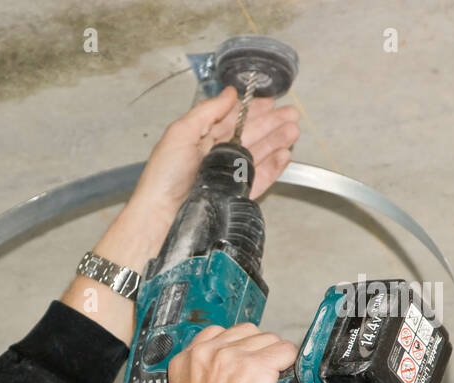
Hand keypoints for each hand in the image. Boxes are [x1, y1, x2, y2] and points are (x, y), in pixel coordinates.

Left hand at [126, 86, 300, 220]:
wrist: (161, 218)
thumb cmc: (163, 178)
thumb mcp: (180, 134)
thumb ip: (206, 111)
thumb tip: (229, 92)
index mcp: (200, 140)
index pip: (231, 121)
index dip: (252, 111)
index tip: (270, 103)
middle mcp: (214, 157)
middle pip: (249, 136)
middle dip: (271, 124)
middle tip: (291, 114)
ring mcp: (226, 177)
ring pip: (257, 155)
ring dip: (276, 141)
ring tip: (292, 131)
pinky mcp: (235, 196)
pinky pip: (259, 179)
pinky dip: (273, 167)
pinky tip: (283, 154)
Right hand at [166, 323, 298, 382]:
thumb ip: (206, 376)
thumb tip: (231, 374)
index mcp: (186, 360)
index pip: (216, 333)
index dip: (235, 347)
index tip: (242, 359)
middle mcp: (208, 352)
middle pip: (246, 332)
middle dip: (255, 349)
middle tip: (258, 373)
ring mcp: (232, 356)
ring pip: (267, 339)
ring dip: (272, 357)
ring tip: (269, 380)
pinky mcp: (256, 366)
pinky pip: (285, 351)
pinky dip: (288, 363)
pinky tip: (282, 379)